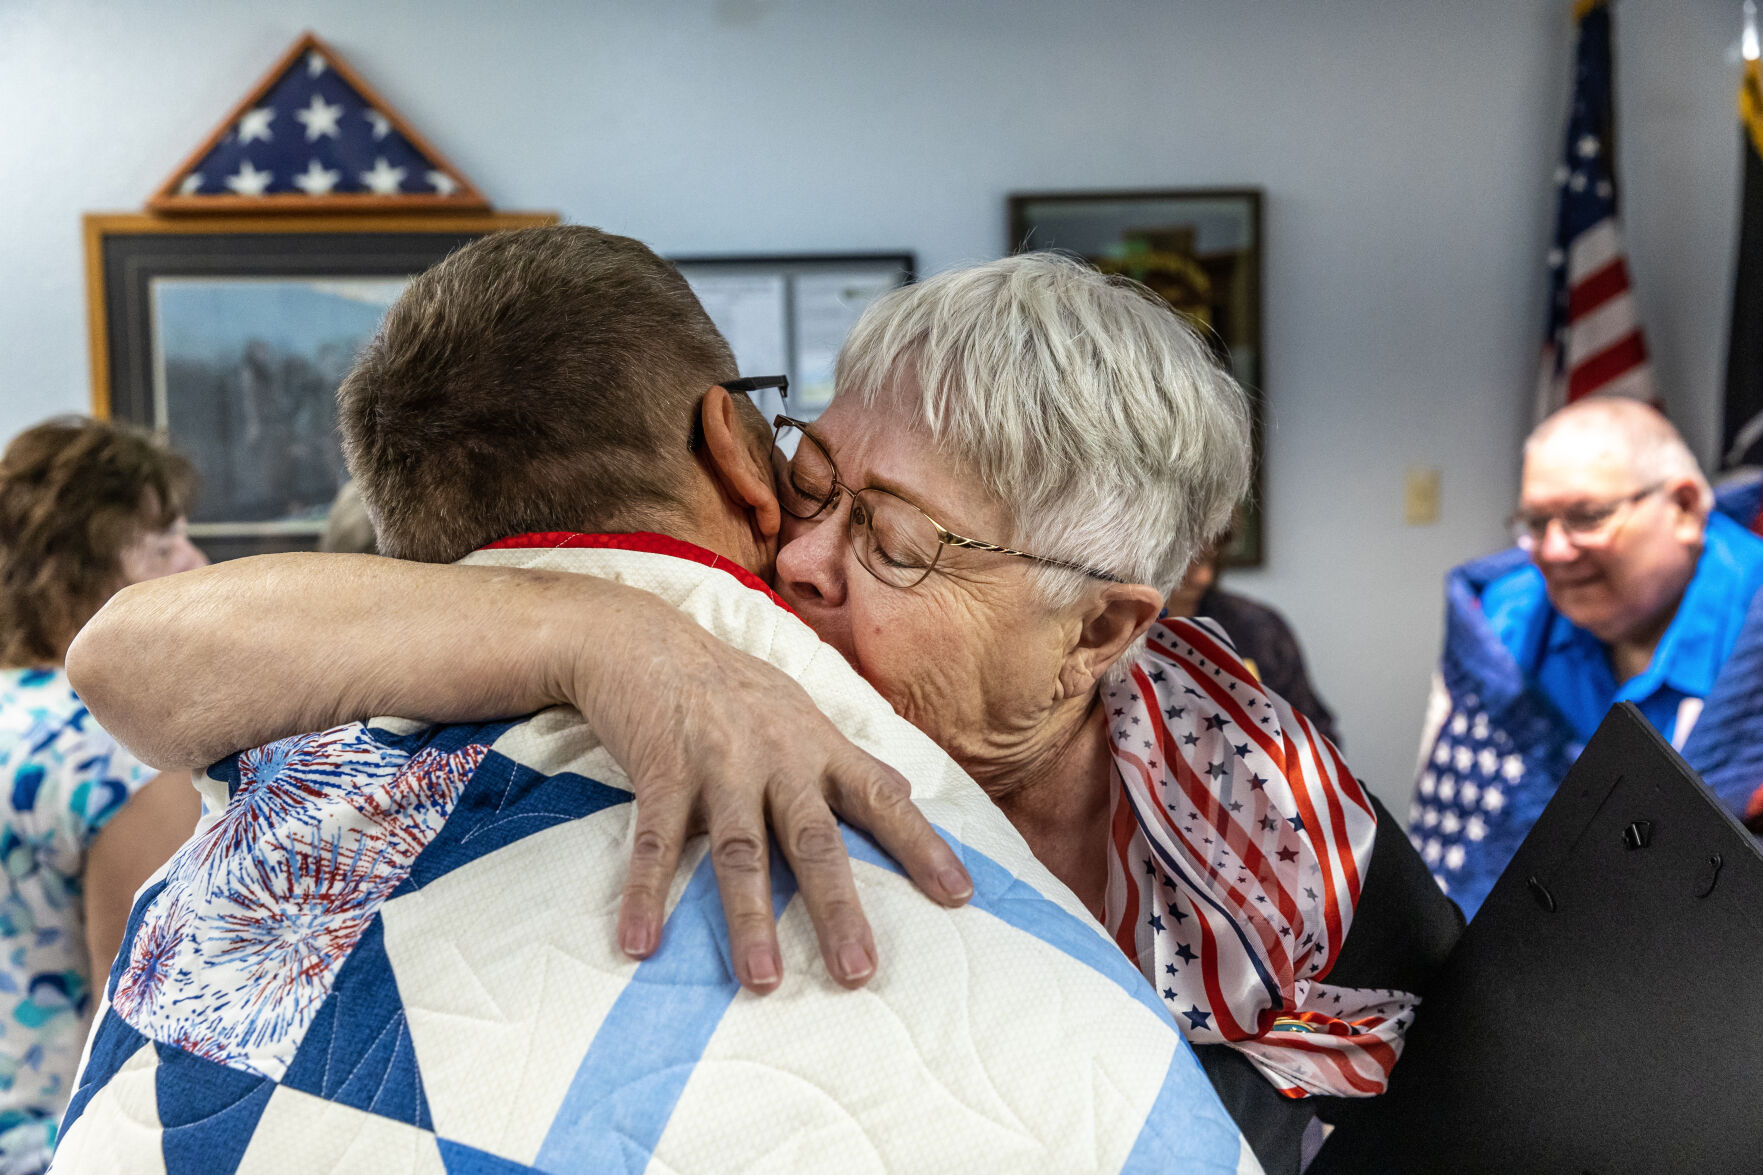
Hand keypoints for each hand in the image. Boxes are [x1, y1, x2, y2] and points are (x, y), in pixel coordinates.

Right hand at [574, 594, 972, 993]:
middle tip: (858, 971)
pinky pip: (654, 844)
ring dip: (750, 918)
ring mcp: (719, 767)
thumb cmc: (734, 686)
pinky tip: (639, 943)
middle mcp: (777, 759)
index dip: (922, 847)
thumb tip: (907, 793)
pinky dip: (645, 895)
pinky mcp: (662, 773)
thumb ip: (851, 759)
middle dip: (837, 908)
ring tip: (762, 980)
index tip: (959, 897)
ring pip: (740, 852)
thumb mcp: (802, 713)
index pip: (881, 800)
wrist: (646, 641)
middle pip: (813, 841)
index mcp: (818, 748)